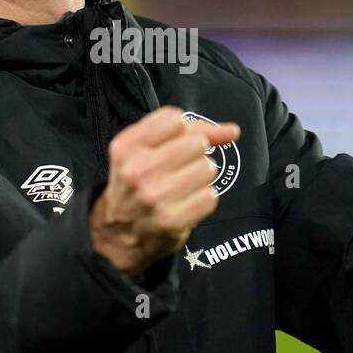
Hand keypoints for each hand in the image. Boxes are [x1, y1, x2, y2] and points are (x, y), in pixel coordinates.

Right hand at [90, 106, 240, 276]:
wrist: (121, 233)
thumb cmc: (137, 185)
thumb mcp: (145, 150)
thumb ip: (189, 132)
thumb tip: (232, 131)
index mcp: (126, 147)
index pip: (175, 119)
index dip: (182, 130)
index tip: (175, 143)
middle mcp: (137, 170)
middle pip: (197, 143)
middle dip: (195, 154)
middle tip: (179, 168)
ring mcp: (154, 196)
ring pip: (208, 168)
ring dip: (202, 177)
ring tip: (183, 186)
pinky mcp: (172, 220)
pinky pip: (211, 196)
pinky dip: (203, 199)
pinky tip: (187, 203)